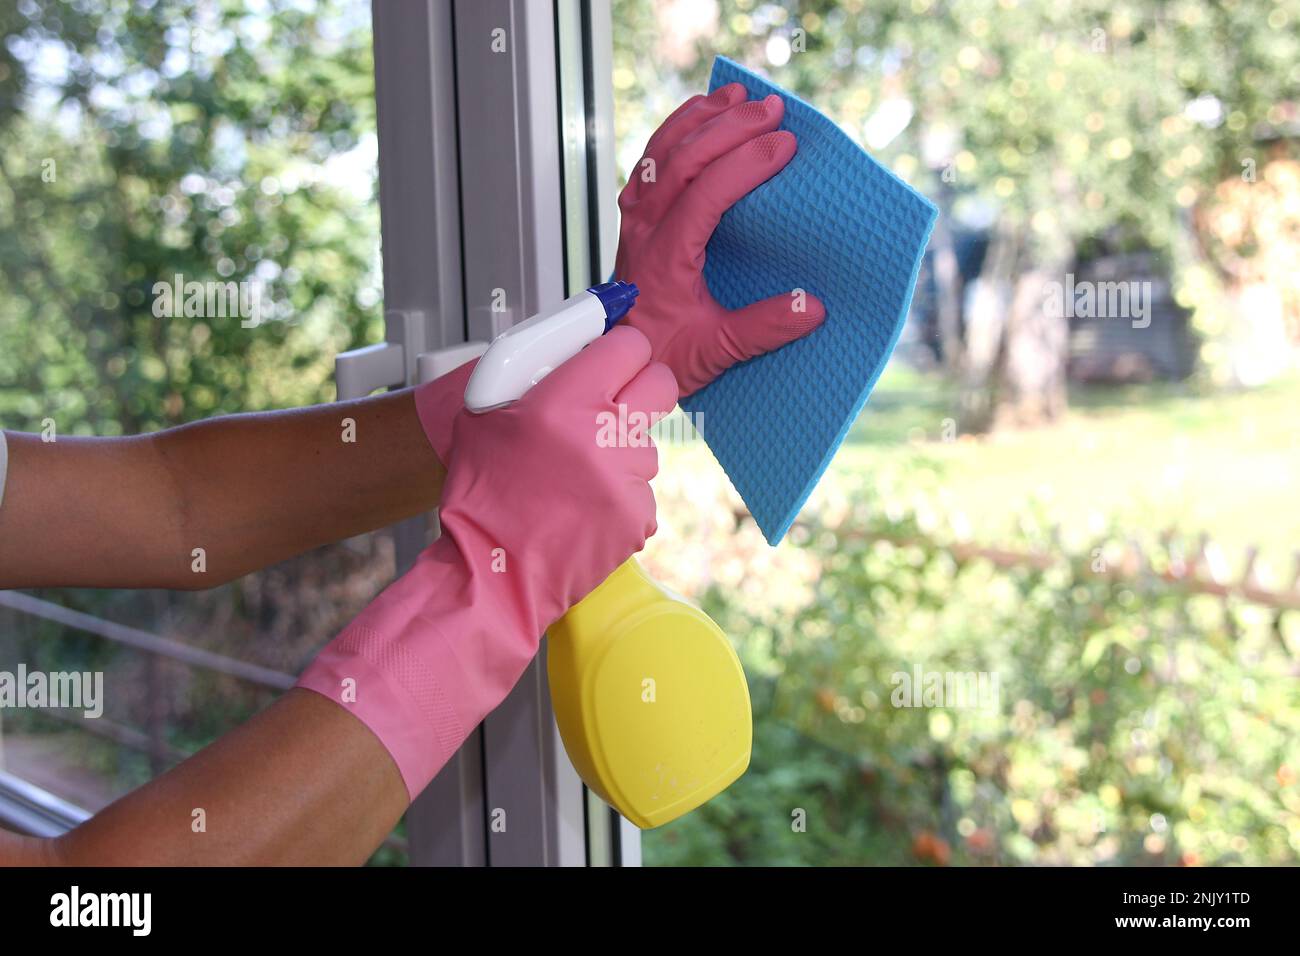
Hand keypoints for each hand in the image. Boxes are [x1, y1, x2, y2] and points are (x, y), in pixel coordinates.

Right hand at [299, 327, 676, 798]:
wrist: (489, 573)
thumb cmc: (481, 493)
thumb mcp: (485, 413)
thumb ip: (532, 371)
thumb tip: (579, 343)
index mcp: (566, 399)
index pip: (631, 345)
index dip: (621, 351)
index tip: (612, 360)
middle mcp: (604, 434)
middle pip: (660, 385)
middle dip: (643, 386)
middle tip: (615, 402)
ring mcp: (626, 478)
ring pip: (648, 442)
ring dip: (623, 449)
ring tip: (577, 474)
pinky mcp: (637, 515)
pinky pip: (642, 488)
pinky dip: (619, 495)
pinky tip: (582, 507)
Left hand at [615, 83, 825, 397]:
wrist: (620, 357)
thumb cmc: (664, 354)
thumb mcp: (717, 351)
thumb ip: (763, 329)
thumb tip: (811, 307)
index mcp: (664, 257)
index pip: (704, 194)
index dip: (744, 165)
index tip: (784, 146)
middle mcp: (644, 229)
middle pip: (683, 161)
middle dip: (730, 128)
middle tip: (773, 109)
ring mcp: (635, 217)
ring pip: (662, 151)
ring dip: (702, 119)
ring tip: (740, 96)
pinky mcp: (635, 214)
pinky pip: (652, 157)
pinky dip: (678, 128)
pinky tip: (703, 111)